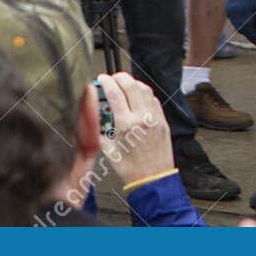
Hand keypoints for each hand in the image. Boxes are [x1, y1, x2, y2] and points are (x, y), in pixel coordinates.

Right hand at [96, 72, 173, 189]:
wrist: (153, 179)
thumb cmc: (131, 169)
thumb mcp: (109, 150)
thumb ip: (100, 131)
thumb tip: (93, 118)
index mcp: (126, 124)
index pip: (114, 93)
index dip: (106, 81)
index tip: (102, 78)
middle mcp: (142, 117)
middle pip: (130, 84)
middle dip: (119, 77)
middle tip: (113, 78)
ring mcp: (154, 117)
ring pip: (144, 89)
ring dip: (133, 83)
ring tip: (124, 85)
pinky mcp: (162, 120)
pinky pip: (153, 99)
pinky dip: (144, 93)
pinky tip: (138, 96)